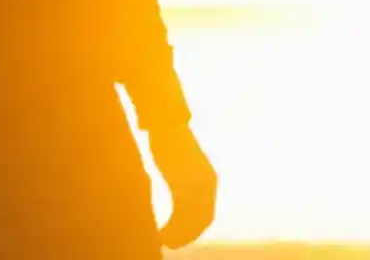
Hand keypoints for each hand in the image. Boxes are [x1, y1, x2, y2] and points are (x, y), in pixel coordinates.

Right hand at [148, 123, 216, 248]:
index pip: (207, 214)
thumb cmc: (168, 142)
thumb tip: (179, 196)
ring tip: (164, 241)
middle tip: (171, 244)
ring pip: (190, 221)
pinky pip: (180, 216)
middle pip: (202, 220)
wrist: (167, 124)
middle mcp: (208, 185)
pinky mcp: (184, 184)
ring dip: (178, 235)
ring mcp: (197, 185)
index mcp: (209, 181)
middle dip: (187, 235)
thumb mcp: (179, 166)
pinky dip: (172, 229)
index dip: (194, 229)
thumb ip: (182, 182)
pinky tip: (160, 234)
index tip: (180, 238)